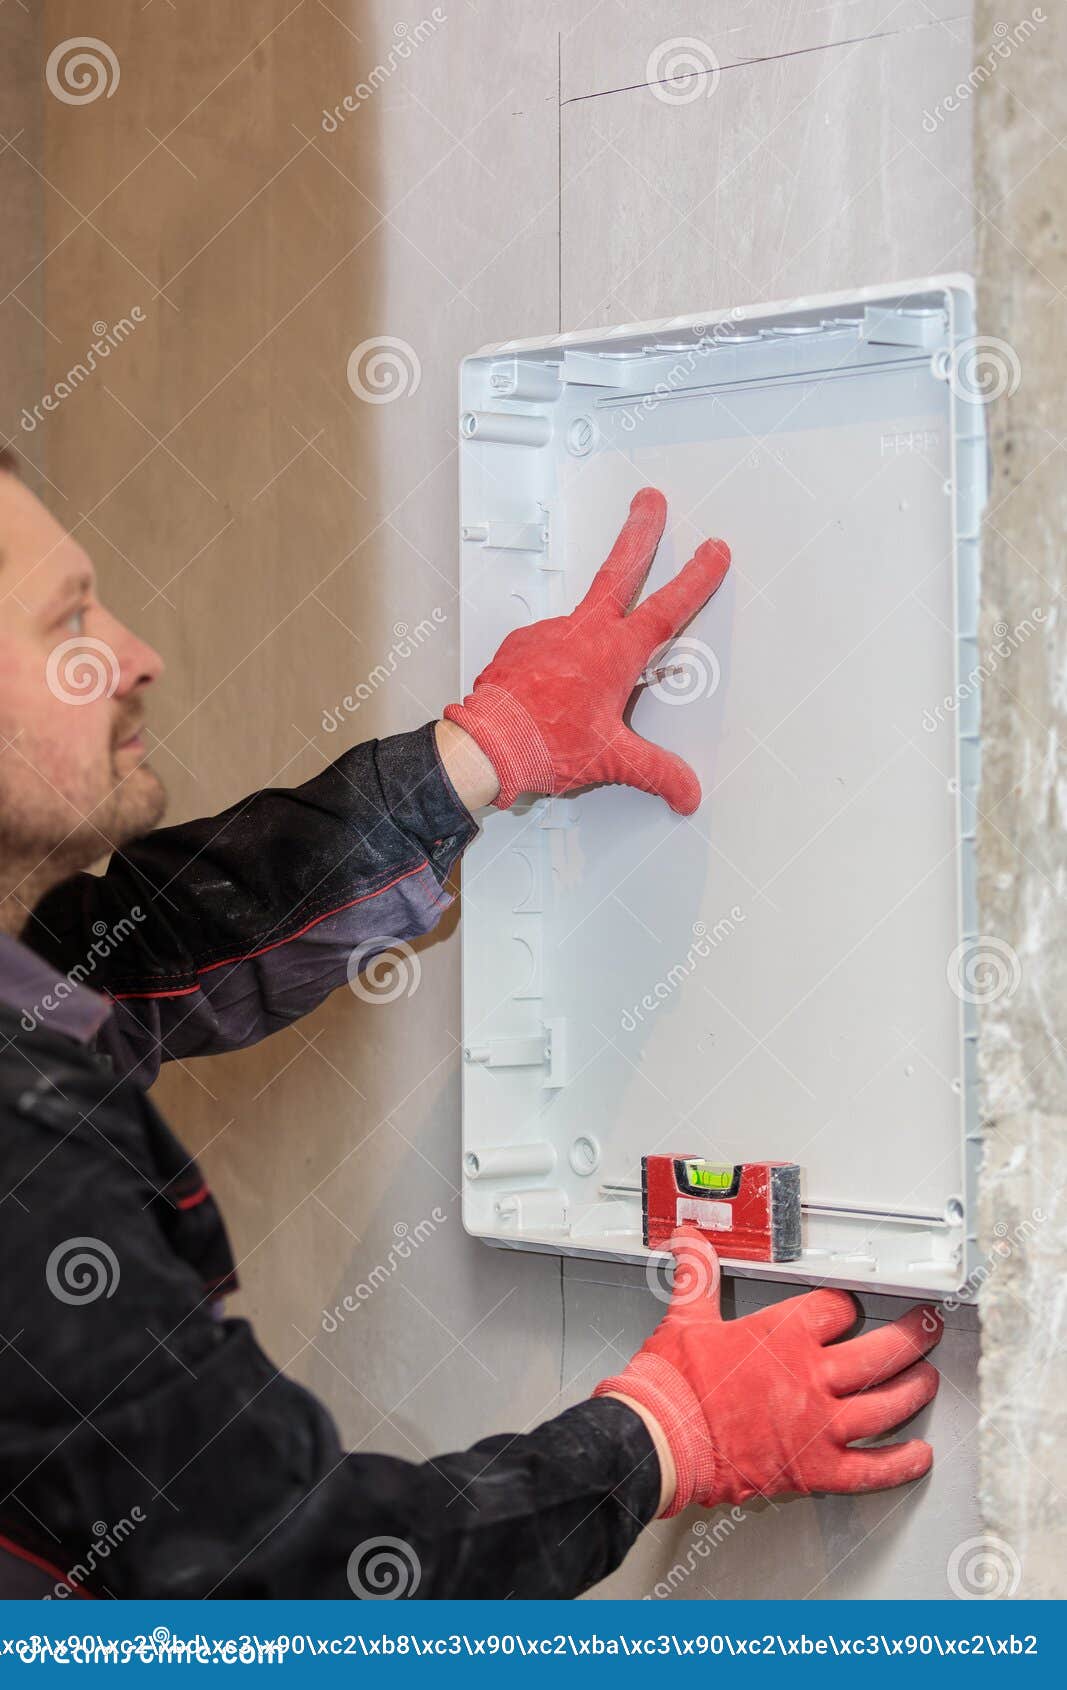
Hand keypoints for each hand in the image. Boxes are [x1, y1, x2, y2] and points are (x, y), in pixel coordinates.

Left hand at [443, 488, 729, 813]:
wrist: (484, 746)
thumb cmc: (542, 744)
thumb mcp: (612, 761)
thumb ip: (656, 773)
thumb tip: (685, 791)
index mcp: (613, 654)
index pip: (667, 609)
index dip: (696, 579)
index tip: (713, 551)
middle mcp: (581, 633)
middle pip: (620, 570)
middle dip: (640, 532)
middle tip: (650, 500)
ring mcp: (548, 634)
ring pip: (583, 617)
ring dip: (594, 629)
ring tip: (588, 679)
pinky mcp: (521, 645)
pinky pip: (551, 646)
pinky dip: (560, 660)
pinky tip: (558, 686)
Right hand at [596, 1227, 941, 1516]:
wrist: (663, 1439)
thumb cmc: (675, 1384)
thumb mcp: (686, 1316)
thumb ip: (698, 1275)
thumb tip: (690, 1241)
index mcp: (784, 1335)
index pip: (837, 1308)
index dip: (847, 1304)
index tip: (850, 1306)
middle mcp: (811, 1376)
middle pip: (880, 1351)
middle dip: (912, 1337)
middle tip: (928, 1328)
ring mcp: (820, 1424)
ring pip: (887, 1405)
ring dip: (915, 1391)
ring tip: (929, 1381)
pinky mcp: (817, 1469)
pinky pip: (871, 1469)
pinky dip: (900, 1464)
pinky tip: (918, 1457)